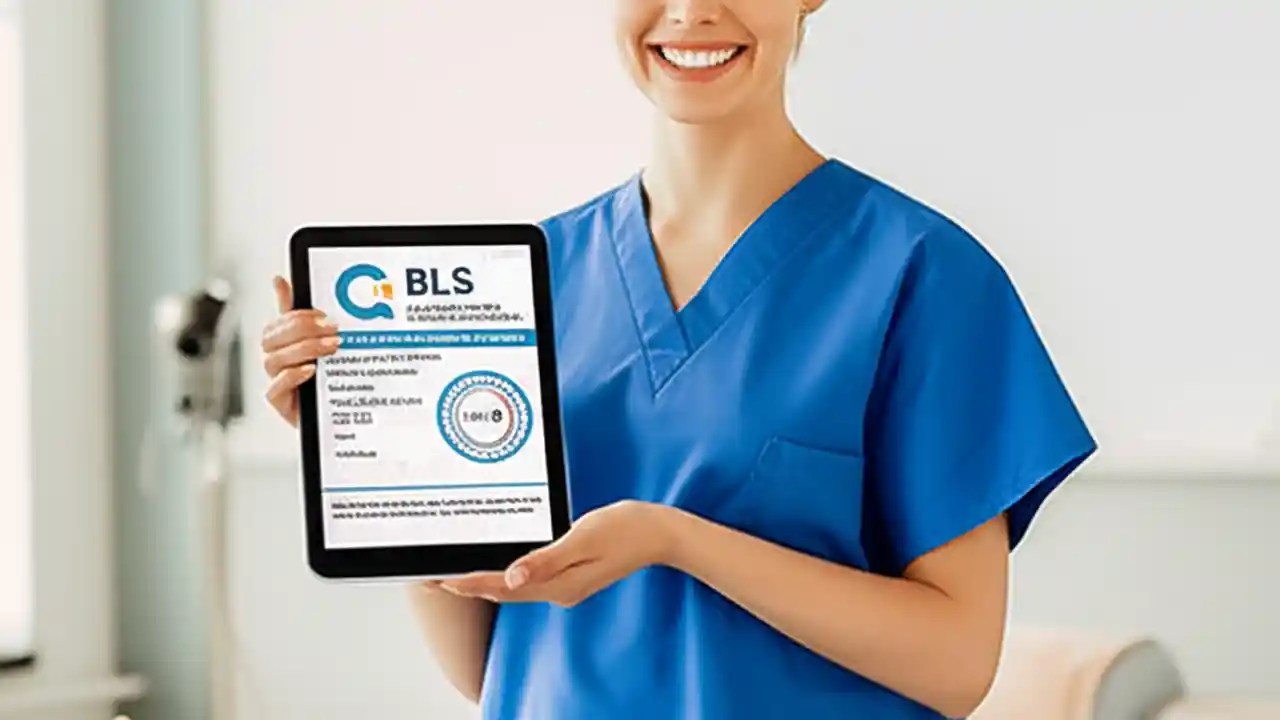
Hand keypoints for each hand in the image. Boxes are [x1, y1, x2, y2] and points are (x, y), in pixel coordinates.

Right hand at [260, 275, 340, 426]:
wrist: (339, 418)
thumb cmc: (330, 380)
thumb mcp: (329, 345)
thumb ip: (312, 318)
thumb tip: (287, 282)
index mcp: (286, 342)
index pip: (280, 320)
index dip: (293, 308)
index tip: (320, 310)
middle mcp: (278, 359)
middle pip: (272, 337)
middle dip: (302, 327)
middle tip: (333, 327)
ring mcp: (276, 380)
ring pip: (273, 359)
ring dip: (304, 349)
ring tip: (331, 347)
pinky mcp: (280, 403)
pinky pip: (275, 388)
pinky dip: (292, 376)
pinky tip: (311, 370)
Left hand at [440, 500, 679, 606]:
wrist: (659, 533)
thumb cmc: (625, 529)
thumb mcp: (583, 538)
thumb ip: (547, 560)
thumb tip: (512, 578)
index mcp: (560, 584)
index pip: (505, 587)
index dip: (471, 583)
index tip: (442, 580)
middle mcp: (560, 590)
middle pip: (505, 592)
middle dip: (470, 586)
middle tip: (436, 580)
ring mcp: (566, 585)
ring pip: (515, 588)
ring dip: (485, 582)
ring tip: (455, 576)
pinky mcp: (570, 575)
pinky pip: (530, 579)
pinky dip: (507, 575)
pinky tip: (498, 568)